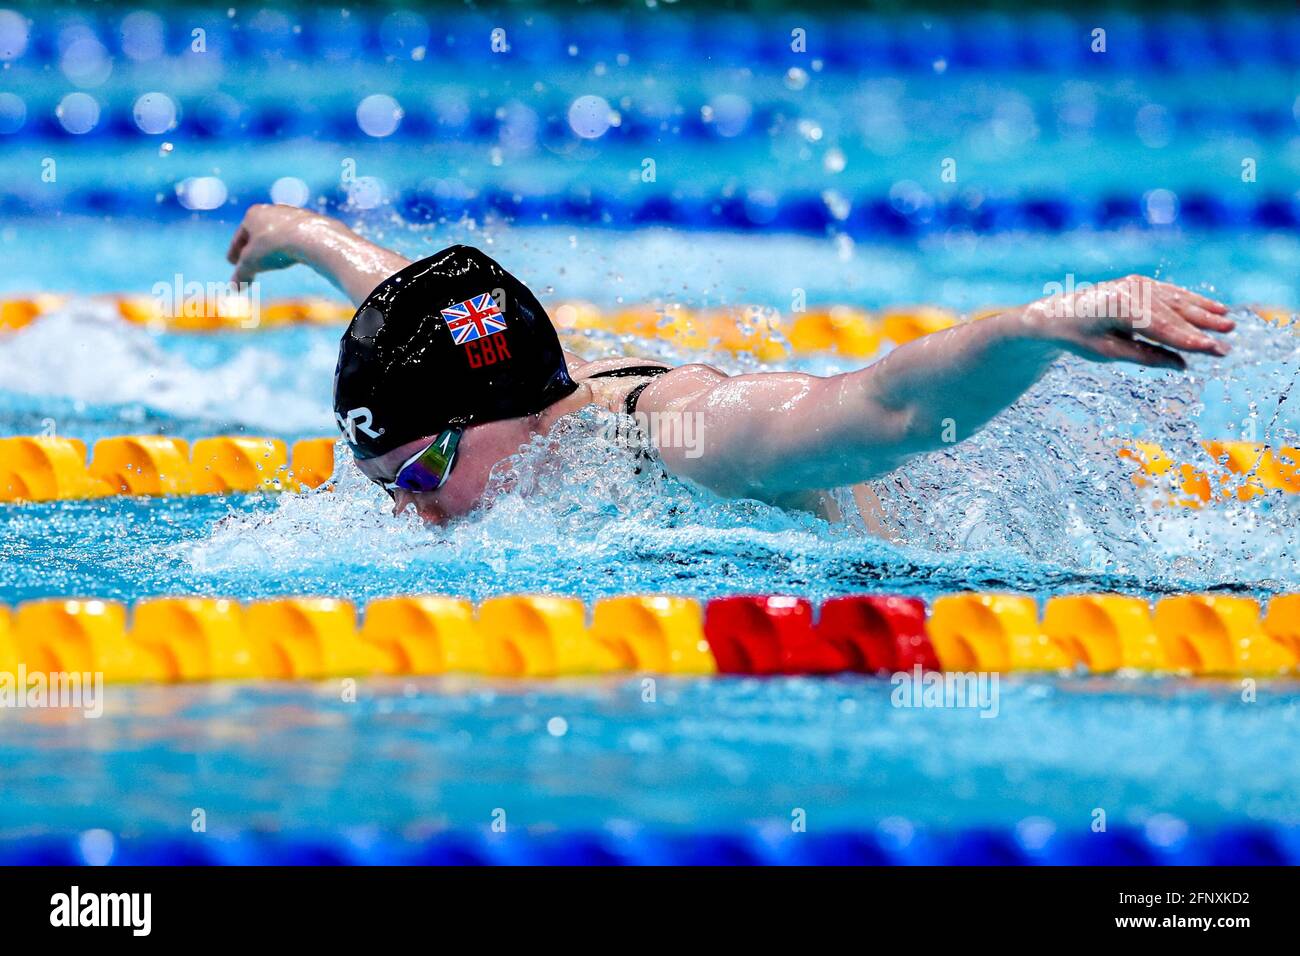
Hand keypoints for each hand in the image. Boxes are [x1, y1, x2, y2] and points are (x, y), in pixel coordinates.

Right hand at [226, 203, 319, 284]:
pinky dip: (290, 248)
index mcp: (254, 214)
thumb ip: (241, 275)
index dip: (234, 251)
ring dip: (273, 248)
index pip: (240, 236)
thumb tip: (234, 288)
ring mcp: (293, 216)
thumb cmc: (275, 247)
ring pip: (278, 235)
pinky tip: (293, 258)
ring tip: (272, 262)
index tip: (232, 262)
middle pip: (258, 233)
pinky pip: (296, 239)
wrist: (313, 238)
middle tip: (250, 262)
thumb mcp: (252, 264)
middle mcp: (272, 210)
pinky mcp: (311, 224)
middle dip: (253, 248)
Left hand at [1023, 275, 1232, 369]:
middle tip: (1228, 341)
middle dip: (1202, 327)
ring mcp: (1135, 284)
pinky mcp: (1138, 283)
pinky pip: (1170, 293)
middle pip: (1173, 313)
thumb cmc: (1077, 337)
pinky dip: (1191, 300)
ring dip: (1203, 311)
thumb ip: (1145, 357)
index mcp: (1120, 308)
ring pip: (1176, 300)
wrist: (1054, 314)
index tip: (1213, 350)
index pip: (1161, 328)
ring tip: (1227, 322)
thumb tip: (1182, 365)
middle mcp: (1130, 290)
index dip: (1189, 340)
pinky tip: (1212, 308)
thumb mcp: (1107, 352)